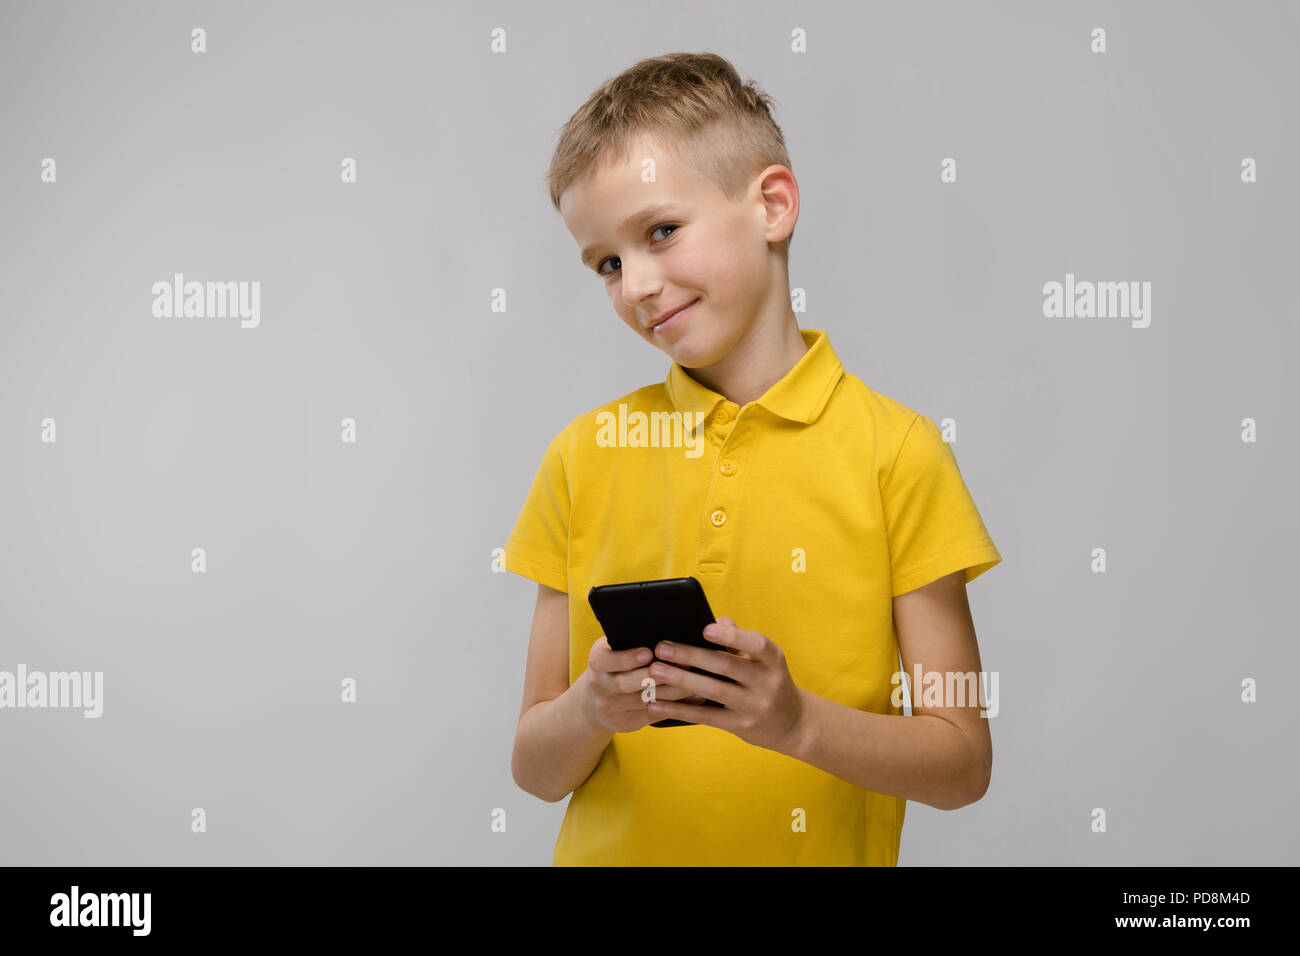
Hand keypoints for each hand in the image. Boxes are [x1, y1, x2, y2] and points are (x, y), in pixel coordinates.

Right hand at [583, 635, 709, 733]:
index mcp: (597, 662)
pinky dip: (675, 707)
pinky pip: (653, 716)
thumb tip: (665, 632)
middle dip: (655, 677)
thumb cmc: (616, 663)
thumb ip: (630, 641)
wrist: (597, 699)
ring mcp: (611, 708)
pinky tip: (695, 698)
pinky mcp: (625, 723)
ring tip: (695, 682)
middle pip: (626, 685)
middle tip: (683, 667)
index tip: (649, 653)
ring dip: (672, 693)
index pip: (605, 661)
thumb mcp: (614, 649)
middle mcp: (600, 686)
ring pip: (644, 702)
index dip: (626, 658)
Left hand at [646, 617, 807, 752]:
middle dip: (691, 655)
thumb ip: (741, 639)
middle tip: (661, 648)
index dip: (732, 636)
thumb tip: (718, 621)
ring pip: (714, 691)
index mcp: (773, 659)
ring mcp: (755, 706)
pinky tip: (657, 705)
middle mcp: (767, 682)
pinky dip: (680, 710)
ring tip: (655, 672)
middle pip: (726, 666)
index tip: (705, 629)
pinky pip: (707, 716)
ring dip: (681, 680)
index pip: (757, 644)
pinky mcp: (741, 726)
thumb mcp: (766, 660)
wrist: (794, 723)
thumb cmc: (770, 681)